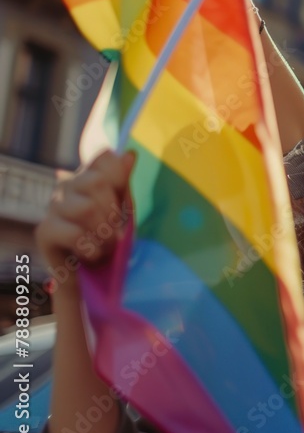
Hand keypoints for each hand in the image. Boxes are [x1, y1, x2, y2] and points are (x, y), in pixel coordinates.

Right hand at [35, 150, 134, 272]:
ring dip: (105, 234)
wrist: (93, 277)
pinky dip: (91, 249)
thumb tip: (129, 154)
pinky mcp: (45, 231)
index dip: (118, 175)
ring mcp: (53, 207)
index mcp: (90, 176)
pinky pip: (73, 234)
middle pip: (97, 181)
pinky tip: (93, 255)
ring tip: (107, 247)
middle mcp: (68, 186)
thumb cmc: (111, 238)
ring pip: (86, 208)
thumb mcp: (124, 210)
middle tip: (116, 232)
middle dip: (114, 212)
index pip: (103, 157)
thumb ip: (123, 183)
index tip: (123, 200)